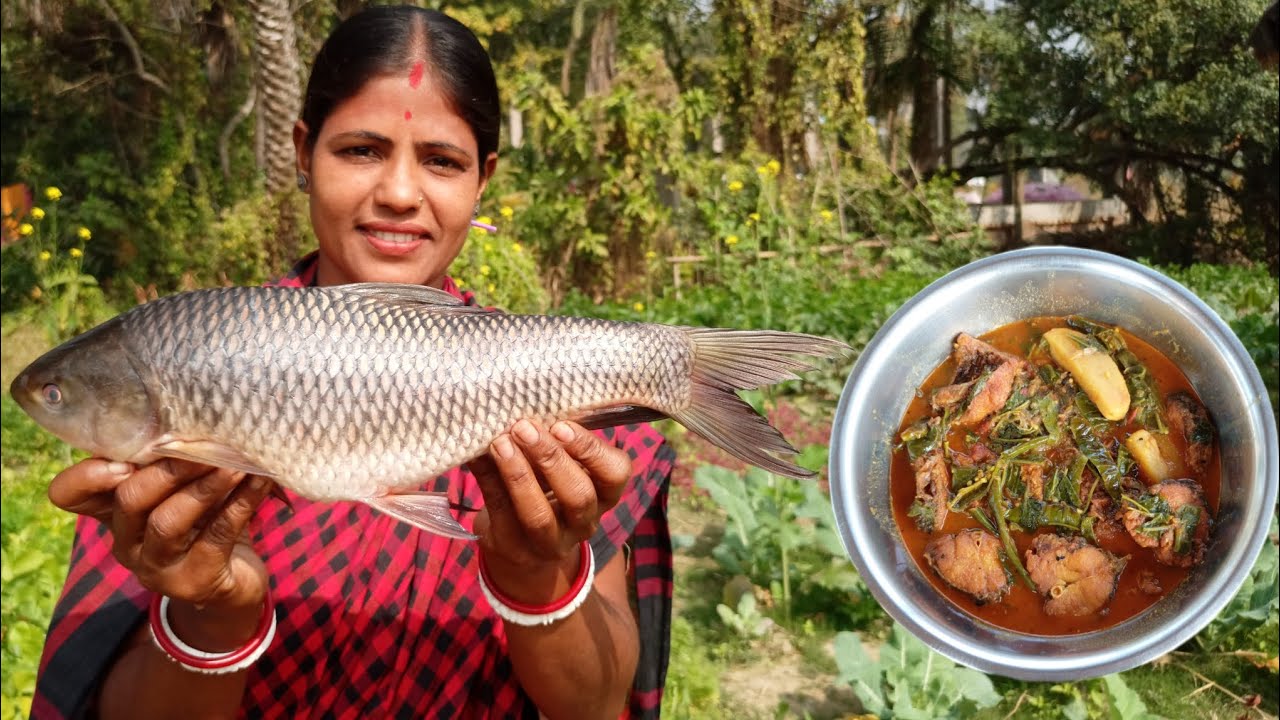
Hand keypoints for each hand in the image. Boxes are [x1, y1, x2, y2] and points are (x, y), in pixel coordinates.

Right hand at [48, 457, 273, 647]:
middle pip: (129, 499)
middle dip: (169, 468)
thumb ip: (176, 464)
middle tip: (205, 446)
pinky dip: (241, 503)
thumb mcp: (182, 493)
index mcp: (115, 514)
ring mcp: (157, 568)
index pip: (71, 495)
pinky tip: (260, 482)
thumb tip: (201, 420)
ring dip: (205, 487)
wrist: (233, 586)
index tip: (124, 457)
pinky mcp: (194, 582)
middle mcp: (127, 542)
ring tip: (236, 464)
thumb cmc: (205, 524)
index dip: (85, 475)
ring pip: (169, 521)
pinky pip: (216, 535)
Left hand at [470, 419, 631, 603]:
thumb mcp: (562, 466)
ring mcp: (550, 542)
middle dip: (551, 459)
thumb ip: (556, 442)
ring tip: (500, 443)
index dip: (591, 450)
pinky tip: (478, 456)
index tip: (561, 425)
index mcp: (604, 495)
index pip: (615, 474)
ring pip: (539, 515)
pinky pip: (501, 513)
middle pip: (578, 496)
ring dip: (518, 475)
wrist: (522, 542)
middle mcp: (584, 523)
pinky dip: (488, 480)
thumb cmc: (547, 487)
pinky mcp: (514, 547)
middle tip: (524, 428)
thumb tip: (528, 403)